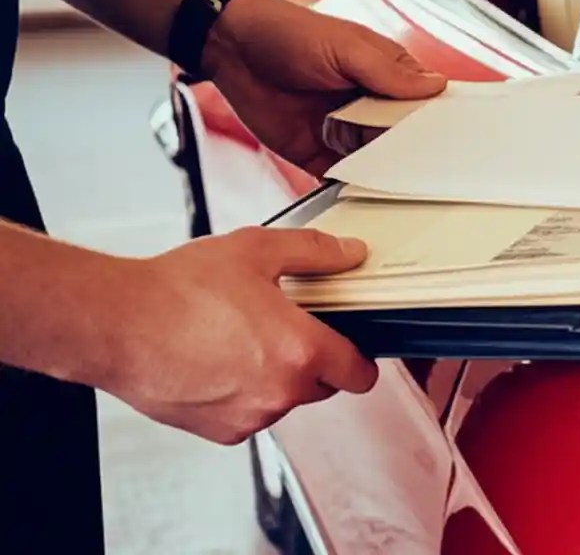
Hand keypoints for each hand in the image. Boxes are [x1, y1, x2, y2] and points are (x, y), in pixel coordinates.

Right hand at [98, 227, 377, 444]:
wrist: (115, 325)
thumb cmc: (178, 289)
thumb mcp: (256, 250)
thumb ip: (313, 252)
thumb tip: (349, 252)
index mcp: (301, 351)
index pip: (360, 374)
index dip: (361, 359)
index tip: (353, 349)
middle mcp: (281, 393)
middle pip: (324, 387)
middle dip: (314, 361)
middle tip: (284, 328)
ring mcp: (250, 418)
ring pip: (284, 400)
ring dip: (276, 377)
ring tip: (240, 340)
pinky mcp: (220, 432)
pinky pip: (250, 414)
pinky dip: (243, 394)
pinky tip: (217, 362)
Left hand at [201, 0, 446, 174]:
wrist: (230, 46)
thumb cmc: (288, 32)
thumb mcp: (345, 46)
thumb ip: (387, 72)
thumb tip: (434, 86)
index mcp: (385, 74)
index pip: (422, 104)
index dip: (436, 123)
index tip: (452, 144)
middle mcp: (370, 106)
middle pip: (402, 140)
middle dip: (412, 156)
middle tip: (424, 175)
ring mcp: (345, 131)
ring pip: (376, 162)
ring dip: (385, 175)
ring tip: (398, 191)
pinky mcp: (317, 153)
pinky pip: (341, 178)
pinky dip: (351, 188)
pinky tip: (362, 196)